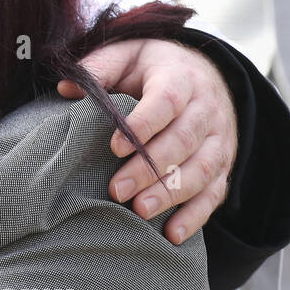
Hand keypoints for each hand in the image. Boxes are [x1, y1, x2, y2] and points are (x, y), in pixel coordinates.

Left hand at [57, 37, 236, 244]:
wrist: (203, 73)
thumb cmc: (151, 68)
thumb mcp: (127, 54)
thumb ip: (99, 67)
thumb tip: (66, 88)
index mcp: (181, 78)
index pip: (167, 101)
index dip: (143, 124)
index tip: (114, 146)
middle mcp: (206, 109)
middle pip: (183, 141)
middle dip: (150, 169)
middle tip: (116, 191)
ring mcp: (219, 139)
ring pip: (202, 169)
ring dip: (171, 194)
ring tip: (139, 212)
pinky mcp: (223, 164)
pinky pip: (215, 192)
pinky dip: (195, 216)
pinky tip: (172, 235)